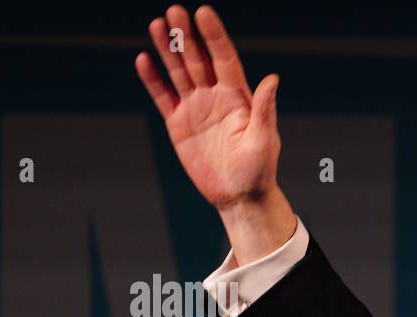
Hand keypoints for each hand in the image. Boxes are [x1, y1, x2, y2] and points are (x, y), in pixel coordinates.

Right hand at [136, 5, 294, 260]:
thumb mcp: (265, 140)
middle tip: (174, 11)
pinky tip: (144, 59)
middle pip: (198, 60)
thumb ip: (265, 109)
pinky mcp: (179, 125)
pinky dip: (153, 80)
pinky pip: (163, 97)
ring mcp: (196, 109)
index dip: (214, 36)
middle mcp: (215, 98)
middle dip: (186, 36)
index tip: (204, 12)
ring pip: (179, 72)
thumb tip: (273, 78)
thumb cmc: (259, 171)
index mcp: (238, 98)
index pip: (224, 59)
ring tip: (156, 24)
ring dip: (168, 50)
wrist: (240, 198)